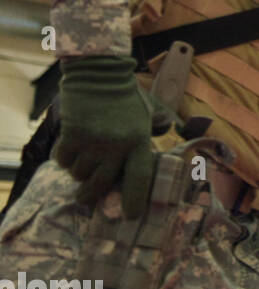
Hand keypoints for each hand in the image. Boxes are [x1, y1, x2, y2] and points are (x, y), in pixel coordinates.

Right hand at [53, 56, 156, 218]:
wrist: (100, 72)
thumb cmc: (125, 95)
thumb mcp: (147, 113)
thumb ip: (156, 128)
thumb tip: (165, 138)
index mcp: (139, 142)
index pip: (139, 178)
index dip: (134, 200)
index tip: (129, 217)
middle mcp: (118, 146)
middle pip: (102, 184)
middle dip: (91, 196)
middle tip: (86, 199)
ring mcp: (94, 141)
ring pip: (80, 173)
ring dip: (77, 171)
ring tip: (81, 158)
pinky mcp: (72, 135)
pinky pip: (63, 160)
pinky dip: (63, 158)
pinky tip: (69, 148)